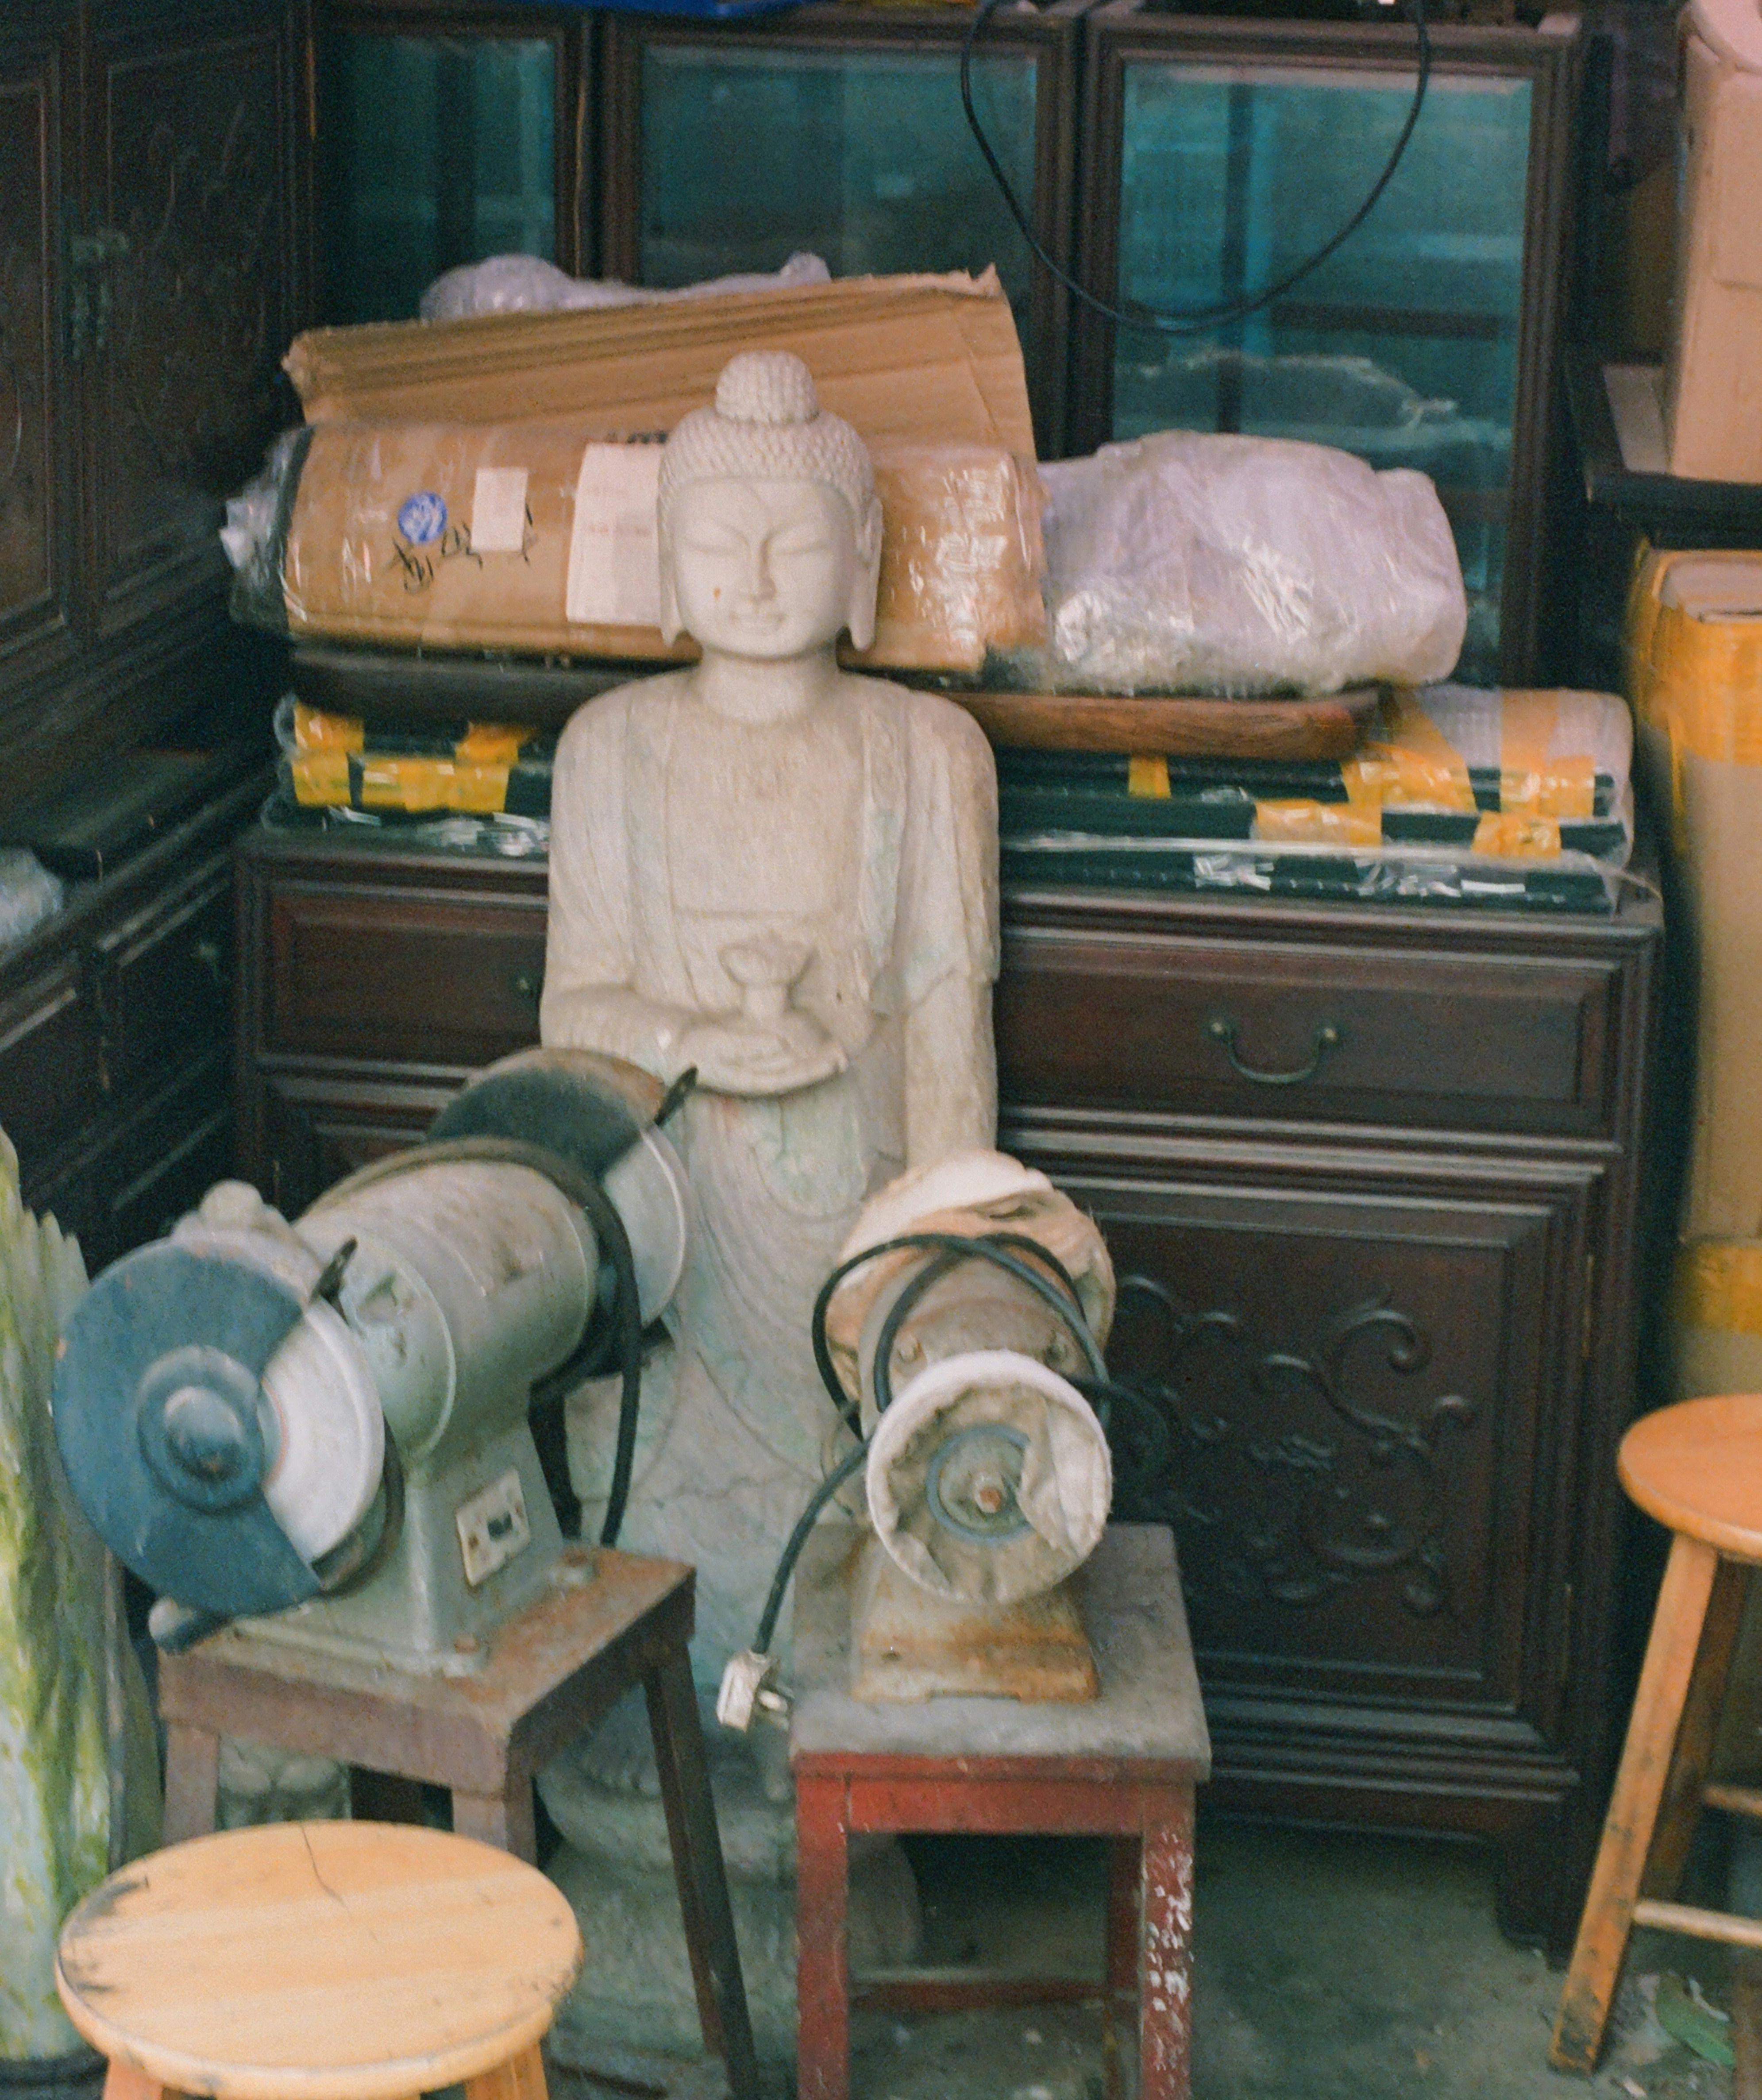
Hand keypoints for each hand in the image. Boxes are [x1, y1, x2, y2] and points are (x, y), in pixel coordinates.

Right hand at [676, 1010, 846, 1096]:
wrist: (672, 1043)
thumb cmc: (692, 1047)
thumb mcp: (717, 1044)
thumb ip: (748, 1046)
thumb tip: (781, 1045)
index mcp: (748, 1080)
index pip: (786, 1078)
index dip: (811, 1072)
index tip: (832, 1063)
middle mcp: (755, 1076)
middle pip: (792, 1072)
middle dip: (818, 1065)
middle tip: (843, 1055)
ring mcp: (754, 1065)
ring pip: (789, 1063)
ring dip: (810, 1056)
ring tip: (835, 1048)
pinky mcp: (752, 1052)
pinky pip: (780, 1052)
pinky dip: (796, 1047)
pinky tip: (811, 1039)